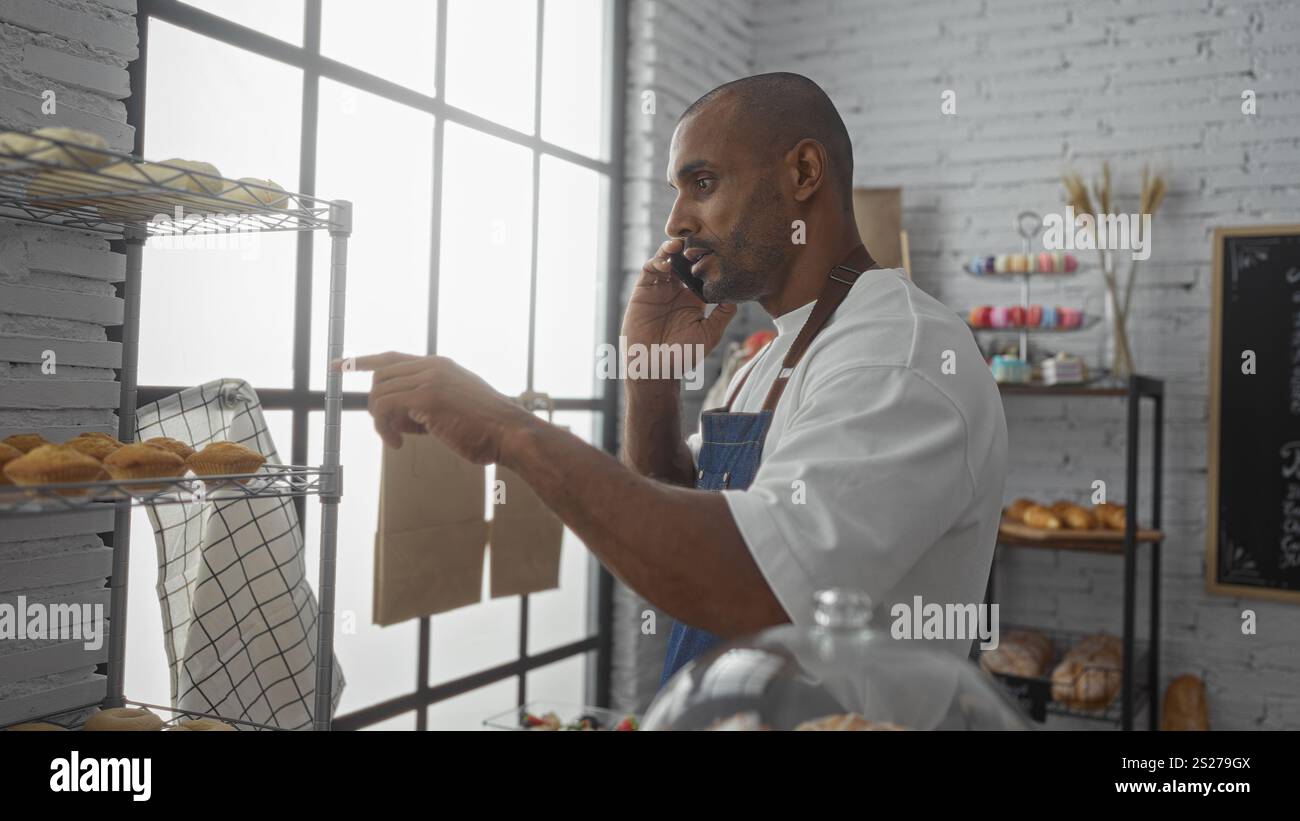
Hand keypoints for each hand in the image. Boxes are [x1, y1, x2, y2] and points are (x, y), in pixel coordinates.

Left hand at [338, 351, 537, 464]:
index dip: (362, 361)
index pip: (391, 358)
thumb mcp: (453, 409)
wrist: (510, 433)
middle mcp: (432, 366)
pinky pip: (384, 408)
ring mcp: (429, 379)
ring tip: (398, 440)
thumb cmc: (486, 430)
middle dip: (377, 407)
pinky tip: (399, 443)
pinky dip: (384, 429)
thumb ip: (424, 406)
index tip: (338, 365)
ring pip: (378, 394)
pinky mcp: (426, 397)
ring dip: (381, 422)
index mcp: (440, 365)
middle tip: (392, 433)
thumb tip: (395, 419)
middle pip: (379, 377)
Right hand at [620, 237, 736, 366]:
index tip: (716, 250)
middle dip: (688, 249)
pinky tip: (665, 263)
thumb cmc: (683, 355)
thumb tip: (736, 295)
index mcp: (695, 299)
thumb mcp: (710, 334)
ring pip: (665, 261)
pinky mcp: (642, 292)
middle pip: (683, 261)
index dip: (707, 259)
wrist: (654, 368)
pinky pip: (648, 271)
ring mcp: (659, 290)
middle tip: (696, 241)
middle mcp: (677, 291)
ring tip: (678, 246)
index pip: (701, 271)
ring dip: (671, 250)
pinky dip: (656, 262)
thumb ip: (723, 314)